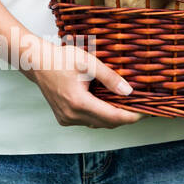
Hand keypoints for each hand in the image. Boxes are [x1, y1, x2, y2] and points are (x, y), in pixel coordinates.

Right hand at [24, 35, 142, 128]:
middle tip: (139, 106)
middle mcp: (72, 115)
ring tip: (124, 104)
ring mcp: (67, 119)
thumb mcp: (88, 62)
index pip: (113, 117)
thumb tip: (129, 91)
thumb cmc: (60, 59)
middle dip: (125, 117)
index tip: (147, 111)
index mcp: (78, 102)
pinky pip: (88, 122)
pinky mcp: (64, 118)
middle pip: (108, 123)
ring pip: (98, 124)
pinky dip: (99, 115)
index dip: (133, 116)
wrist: (37, 63)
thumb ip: (109, 77)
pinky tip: (104, 104)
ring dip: (112, 117)